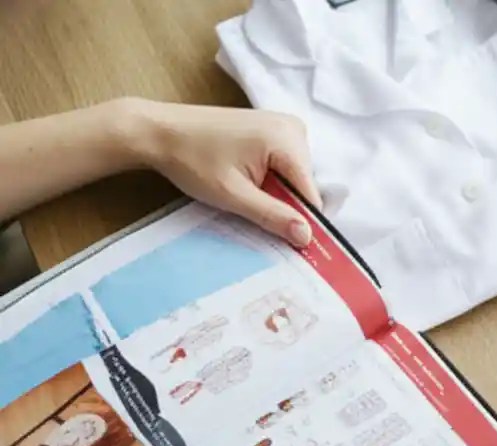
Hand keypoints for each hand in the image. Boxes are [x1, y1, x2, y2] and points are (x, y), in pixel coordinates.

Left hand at [130, 100, 323, 246]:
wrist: (158, 131)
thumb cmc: (191, 160)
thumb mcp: (233, 195)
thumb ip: (273, 216)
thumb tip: (307, 237)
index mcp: (288, 139)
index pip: (311, 194)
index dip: (301, 220)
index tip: (288, 242)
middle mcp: (293, 128)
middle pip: (304, 185)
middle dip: (284, 204)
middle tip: (249, 207)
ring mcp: (283, 125)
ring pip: (295, 177)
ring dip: (276, 193)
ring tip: (243, 190)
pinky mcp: (272, 128)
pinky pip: (284, 165)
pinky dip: (270, 180)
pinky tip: (245, 180)